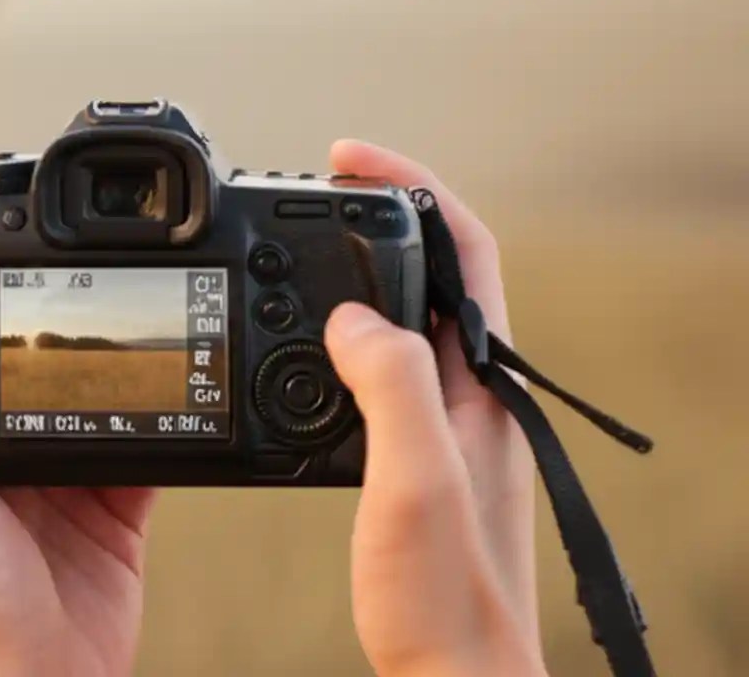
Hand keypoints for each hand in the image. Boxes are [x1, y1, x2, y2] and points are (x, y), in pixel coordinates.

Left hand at [0, 261, 155, 676]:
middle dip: (71, 348)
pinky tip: (172, 404)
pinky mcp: (115, 519)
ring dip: (122, 386)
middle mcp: (10, 467)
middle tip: (96, 299)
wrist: (26, 673)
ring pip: (103, 415)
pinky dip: (165, 435)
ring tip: (137, 341)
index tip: (17, 274)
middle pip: (49, 385)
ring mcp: (67, 491)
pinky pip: (147, 462)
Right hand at [325, 141, 546, 676]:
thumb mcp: (416, 481)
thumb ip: (391, 385)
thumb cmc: (446, 598)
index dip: (412, 188)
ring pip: (401, 321)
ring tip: (299, 254)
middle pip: (433, 274)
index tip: (349, 158)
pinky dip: (336, 340)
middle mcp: (471, 395)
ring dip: (355, 277)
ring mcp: (444, 425)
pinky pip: (376, 372)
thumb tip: (353, 317)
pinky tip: (301, 351)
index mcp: (483, 385)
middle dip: (377, 219)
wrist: (453, 675)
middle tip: (316, 192)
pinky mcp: (412, 455)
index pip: (464, 251)